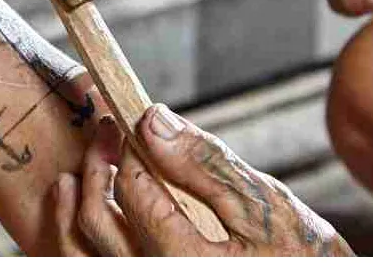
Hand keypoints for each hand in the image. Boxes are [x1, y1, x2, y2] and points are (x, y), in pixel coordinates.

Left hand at [52, 107, 352, 255]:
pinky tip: (82, 213)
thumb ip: (206, 164)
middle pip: (98, 224)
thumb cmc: (301, 256)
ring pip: (84, 254)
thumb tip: (152, 121)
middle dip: (95, 168)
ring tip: (78, 172)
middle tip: (107, 132)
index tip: (131, 121)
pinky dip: (78, 242)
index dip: (128, 148)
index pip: (136, 193)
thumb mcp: (265, 205)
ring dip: (71, 209)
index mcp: (187, 262)